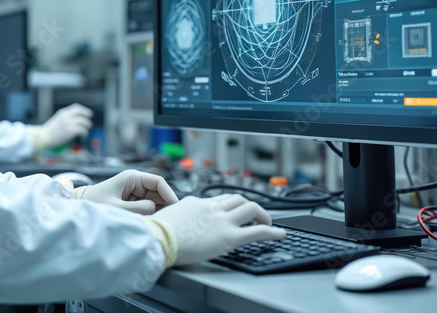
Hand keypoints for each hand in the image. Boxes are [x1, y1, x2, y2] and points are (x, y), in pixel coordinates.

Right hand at [42, 103, 92, 147]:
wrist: (43, 137)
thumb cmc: (49, 132)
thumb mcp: (57, 120)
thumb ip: (66, 118)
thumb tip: (76, 121)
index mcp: (63, 113)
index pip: (77, 107)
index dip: (84, 110)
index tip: (89, 114)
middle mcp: (67, 116)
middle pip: (81, 113)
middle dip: (87, 118)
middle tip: (89, 124)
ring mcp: (69, 123)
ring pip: (84, 122)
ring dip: (87, 126)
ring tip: (86, 131)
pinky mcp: (70, 130)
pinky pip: (82, 130)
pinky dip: (85, 133)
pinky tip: (83, 135)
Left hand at [80, 170, 178, 214]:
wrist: (81, 207)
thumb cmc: (95, 203)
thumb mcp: (117, 207)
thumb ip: (137, 208)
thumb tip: (154, 208)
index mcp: (132, 177)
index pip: (158, 182)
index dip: (169, 193)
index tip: (176, 207)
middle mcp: (136, 183)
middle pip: (159, 192)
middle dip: (165, 204)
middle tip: (170, 219)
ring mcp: (136, 193)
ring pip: (155, 201)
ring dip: (159, 211)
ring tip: (161, 222)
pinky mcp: (134, 202)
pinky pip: (148, 208)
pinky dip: (152, 214)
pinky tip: (153, 223)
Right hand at [152, 194, 284, 265]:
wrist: (157, 238)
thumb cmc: (156, 232)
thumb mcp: (167, 217)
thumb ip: (178, 217)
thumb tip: (175, 222)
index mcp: (196, 203)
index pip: (219, 199)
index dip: (229, 205)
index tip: (233, 209)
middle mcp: (211, 208)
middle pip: (237, 199)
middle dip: (249, 206)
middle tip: (255, 214)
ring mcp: (222, 221)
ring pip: (250, 209)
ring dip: (263, 215)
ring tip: (268, 223)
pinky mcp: (229, 237)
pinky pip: (257, 231)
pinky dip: (272, 232)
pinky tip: (279, 234)